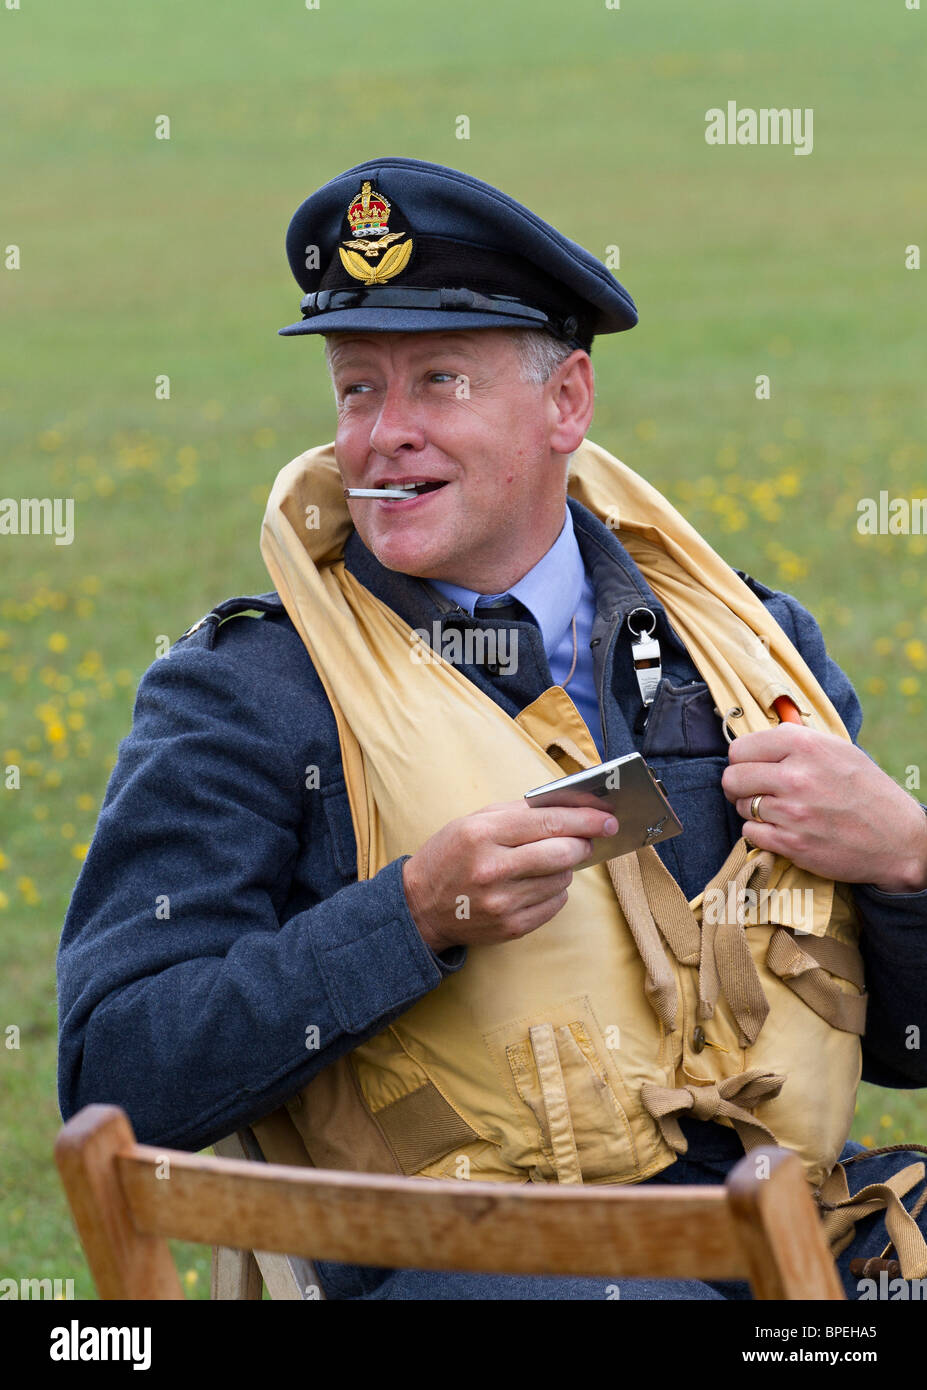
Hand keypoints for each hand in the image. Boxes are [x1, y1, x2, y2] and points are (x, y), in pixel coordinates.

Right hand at [401, 799, 617, 952]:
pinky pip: (554, 905)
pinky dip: (555, 891)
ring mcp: (502, 902)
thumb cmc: (449, 856)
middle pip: (562, 853)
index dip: (585, 819)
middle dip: (583, 844)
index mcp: (482, 834)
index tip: (607, 818)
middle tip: (588, 840)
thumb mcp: (473, 822)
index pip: (548, 822)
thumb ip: (518, 812)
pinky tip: (536, 884)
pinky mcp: (511, 927)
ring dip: (564, 868)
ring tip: (546, 863)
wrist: (419, 907)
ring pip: (562, 879)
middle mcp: (493, 869)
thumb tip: (569, 807)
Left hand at [721, 723, 926, 893]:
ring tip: (778, 810)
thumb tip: (761, 736)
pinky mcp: (792, 843)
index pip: (740, 747)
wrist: (898, 839)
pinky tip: (782, 829)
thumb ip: (798, 740)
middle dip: (739, 785)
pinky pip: (750, 832)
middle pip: (732, 777)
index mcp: (805, 745)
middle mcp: (796, 776)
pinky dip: (761, 832)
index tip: (751, 767)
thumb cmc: (868, 792)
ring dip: (752, 810)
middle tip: (754, 790)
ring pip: (741, 806)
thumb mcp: (838, 750)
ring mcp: (792, 812)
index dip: (742, 759)